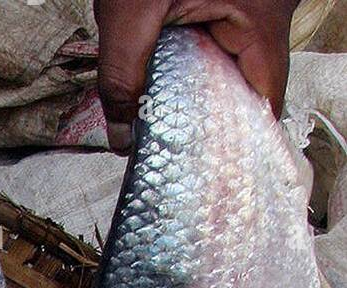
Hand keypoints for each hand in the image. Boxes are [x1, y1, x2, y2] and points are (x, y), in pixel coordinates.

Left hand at [95, 0, 299, 152]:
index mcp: (261, 16)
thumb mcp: (128, 17)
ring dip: (203, 89)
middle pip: (250, 82)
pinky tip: (169, 81)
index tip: (212, 166)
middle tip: (178, 148)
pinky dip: (200, 63)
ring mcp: (258, 2)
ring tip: (168, 118)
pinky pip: (226, 40)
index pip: (266, 96)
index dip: (239, 137)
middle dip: (213, 116)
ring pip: (236, 62)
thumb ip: (122, 80)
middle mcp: (271, 10)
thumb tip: (123, 137)